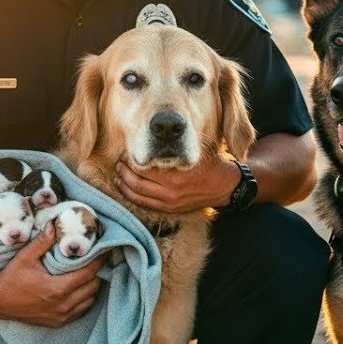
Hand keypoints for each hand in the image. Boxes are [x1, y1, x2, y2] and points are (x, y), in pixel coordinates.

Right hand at [0, 223, 103, 326]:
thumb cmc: (11, 277)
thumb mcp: (25, 257)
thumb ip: (43, 241)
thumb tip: (54, 224)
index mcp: (58, 288)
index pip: (89, 272)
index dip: (99, 260)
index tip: (104, 249)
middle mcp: (63, 304)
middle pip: (93, 286)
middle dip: (97, 272)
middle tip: (95, 258)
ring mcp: (62, 315)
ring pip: (90, 299)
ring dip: (91, 286)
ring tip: (87, 272)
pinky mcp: (58, 322)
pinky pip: (81, 310)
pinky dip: (84, 299)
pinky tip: (78, 288)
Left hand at [116, 154, 236, 212]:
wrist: (223, 186)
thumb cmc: (209, 164)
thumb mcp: (194, 151)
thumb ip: (176, 147)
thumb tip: (153, 135)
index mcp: (176, 175)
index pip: (145, 167)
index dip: (132, 159)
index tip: (127, 150)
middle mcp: (171, 191)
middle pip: (137, 181)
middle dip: (124, 170)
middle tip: (119, 161)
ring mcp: (169, 202)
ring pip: (137, 194)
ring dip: (124, 183)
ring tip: (119, 172)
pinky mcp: (169, 209)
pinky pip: (143, 203)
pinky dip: (131, 195)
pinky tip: (124, 187)